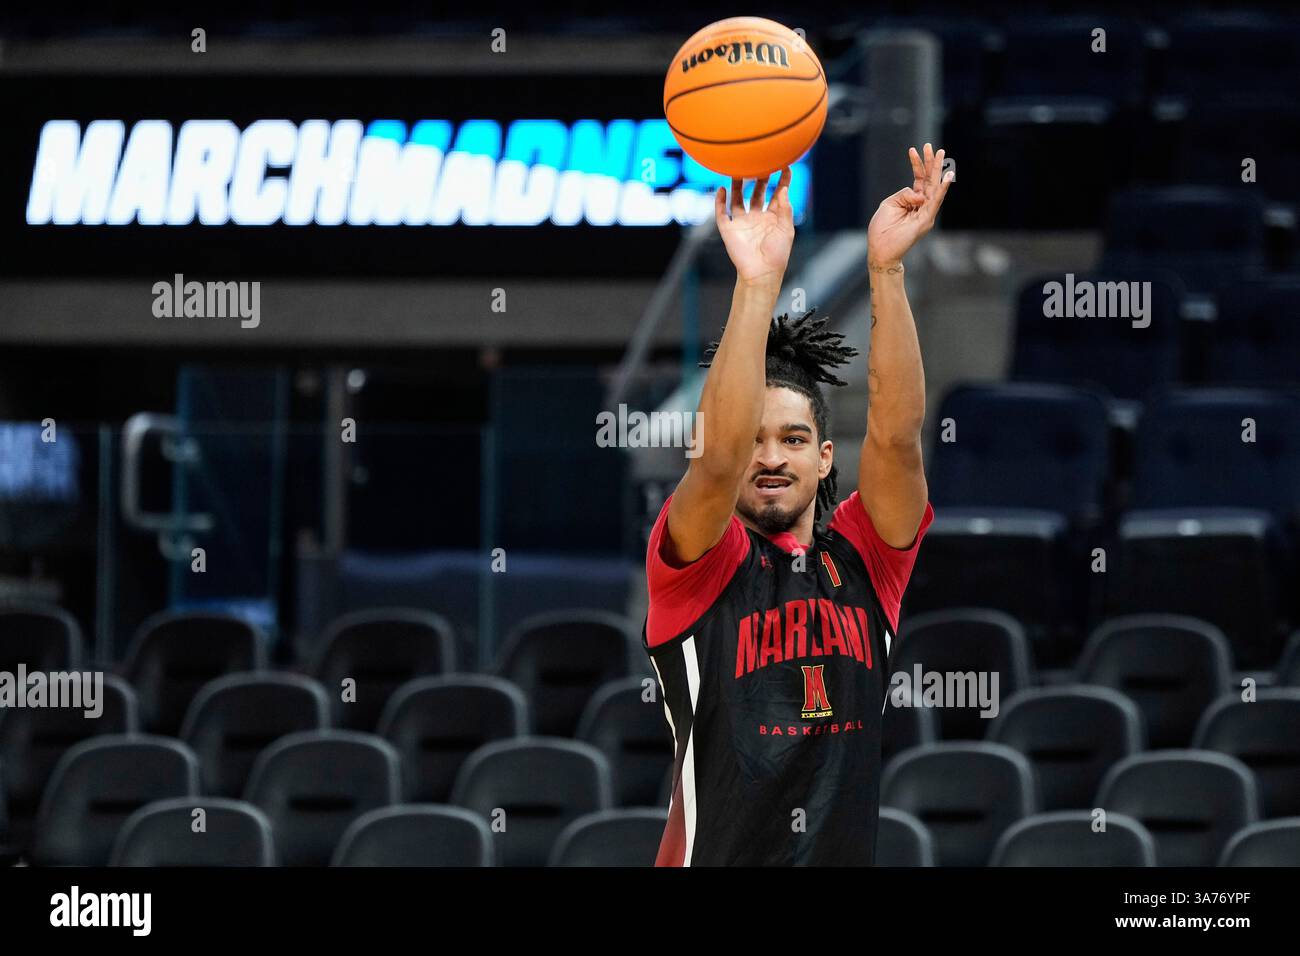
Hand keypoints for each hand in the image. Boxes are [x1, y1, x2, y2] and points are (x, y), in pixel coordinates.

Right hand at [715, 167, 793, 284]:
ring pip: (738, 199)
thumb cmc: (777, 254)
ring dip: (737, 185)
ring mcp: (742, 222)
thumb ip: (785, 208)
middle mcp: (757, 217)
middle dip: (759, 178)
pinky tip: (722, 189)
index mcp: (773, 217)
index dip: (782, 180)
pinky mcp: (729, 229)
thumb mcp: (786, 229)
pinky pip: (721, 213)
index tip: (785, 165)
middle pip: (756, 192)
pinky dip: (719, 201)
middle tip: (760, 162)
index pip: (777, 194)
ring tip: (738, 169)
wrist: (761, 273)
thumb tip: (784, 188)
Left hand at [867, 144, 953, 266]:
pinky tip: (948, 176)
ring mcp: (926, 213)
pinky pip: (936, 201)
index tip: (912, 150)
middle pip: (929, 180)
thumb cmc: (882, 229)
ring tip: (940, 154)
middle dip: (930, 162)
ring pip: (935, 187)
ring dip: (938, 170)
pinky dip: (942, 188)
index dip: (917, 164)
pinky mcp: (926, 220)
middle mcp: (922, 206)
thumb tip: (919, 192)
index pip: (919, 179)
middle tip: (931, 146)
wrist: (881, 250)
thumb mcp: (890, 204)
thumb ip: (904, 194)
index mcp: (912, 201)